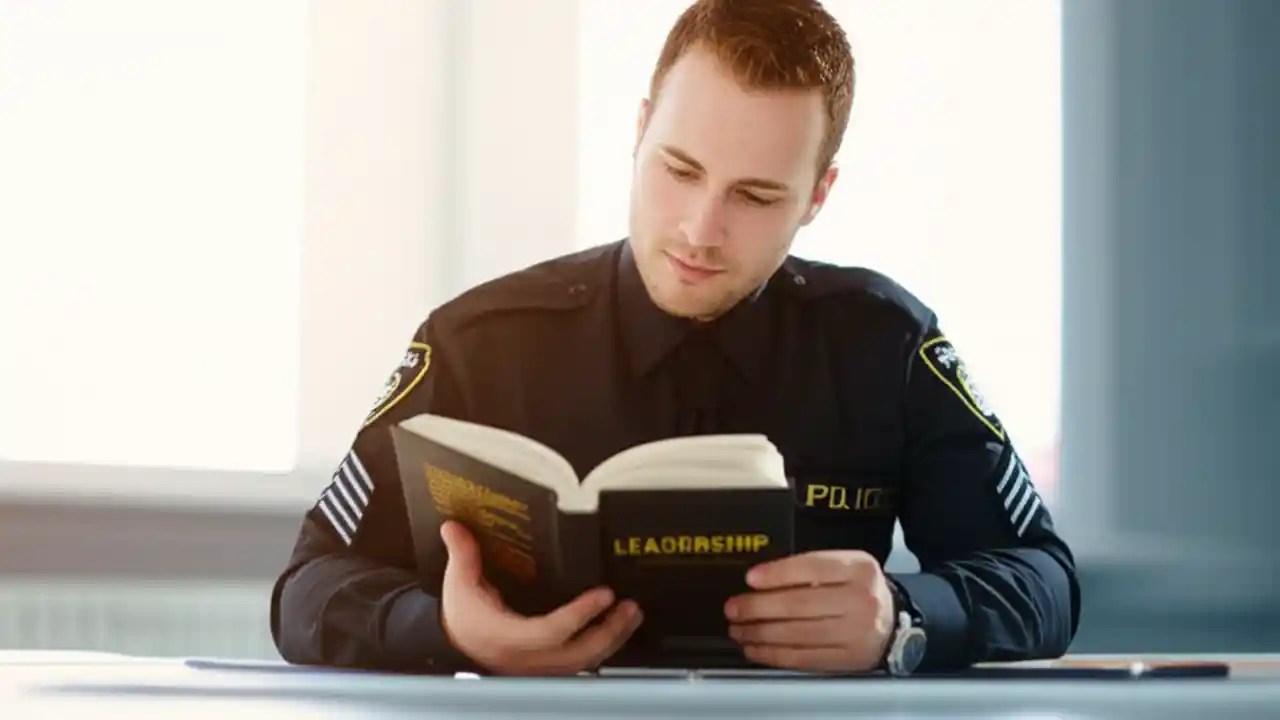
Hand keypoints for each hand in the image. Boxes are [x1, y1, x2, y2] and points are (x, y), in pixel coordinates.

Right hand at [439, 520, 642, 674]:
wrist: (456, 645)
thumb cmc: (462, 616)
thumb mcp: (459, 584)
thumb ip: (463, 554)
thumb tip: (454, 526)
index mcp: (507, 637)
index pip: (550, 632)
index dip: (580, 615)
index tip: (603, 594)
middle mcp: (526, 659)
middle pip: (577, 653)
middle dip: (608, 630)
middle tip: (629, 606)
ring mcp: (538, 669)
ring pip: (583, 663)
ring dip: (612, 639)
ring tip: (631, 615)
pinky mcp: (546, 670)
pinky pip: (580, 665)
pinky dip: (601, 648)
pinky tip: (614, 631)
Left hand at [724, 550, 894, 671]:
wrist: (891, 621)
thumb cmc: (857, 589)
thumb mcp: (844, 566)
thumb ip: (809, 568)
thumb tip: (759, 580)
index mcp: (859, 568)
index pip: (813, 567)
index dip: (778, 573)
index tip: (750, 578)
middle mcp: (861, 600)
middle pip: (801, 604)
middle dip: (760, 607)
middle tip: (734, 608)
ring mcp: (857, 633)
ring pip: (799, 634)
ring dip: (761, 633)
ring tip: (739, 629)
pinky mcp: (848, 660)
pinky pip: (804, 658)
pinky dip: (774, 655)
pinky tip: (755, 648)